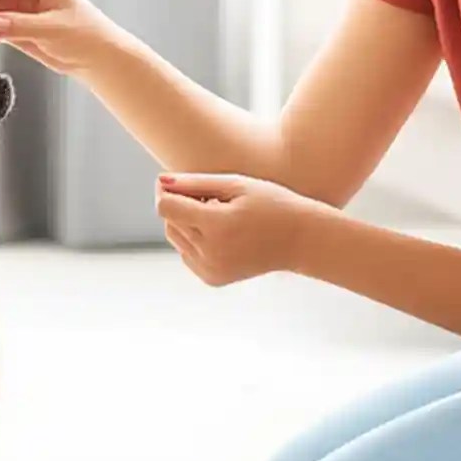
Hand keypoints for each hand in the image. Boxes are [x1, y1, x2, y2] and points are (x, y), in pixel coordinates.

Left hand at [154, 173, 330, 286]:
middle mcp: (211, 253)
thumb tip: (159, 181)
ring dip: (186, 223)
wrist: (301, 240)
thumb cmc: (271, 203)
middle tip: (210, 197)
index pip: (166, 207)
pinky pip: (187, 254)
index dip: (167, 191)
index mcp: (217, 226)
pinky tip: (221, 233)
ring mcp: (211, 270)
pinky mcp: (213, 279)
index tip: (181, 182)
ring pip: (175, 238)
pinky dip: (195, 241)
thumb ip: (194, 182)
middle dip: (180, 206)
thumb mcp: (236, 184)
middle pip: (169, 222)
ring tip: (218, 214)